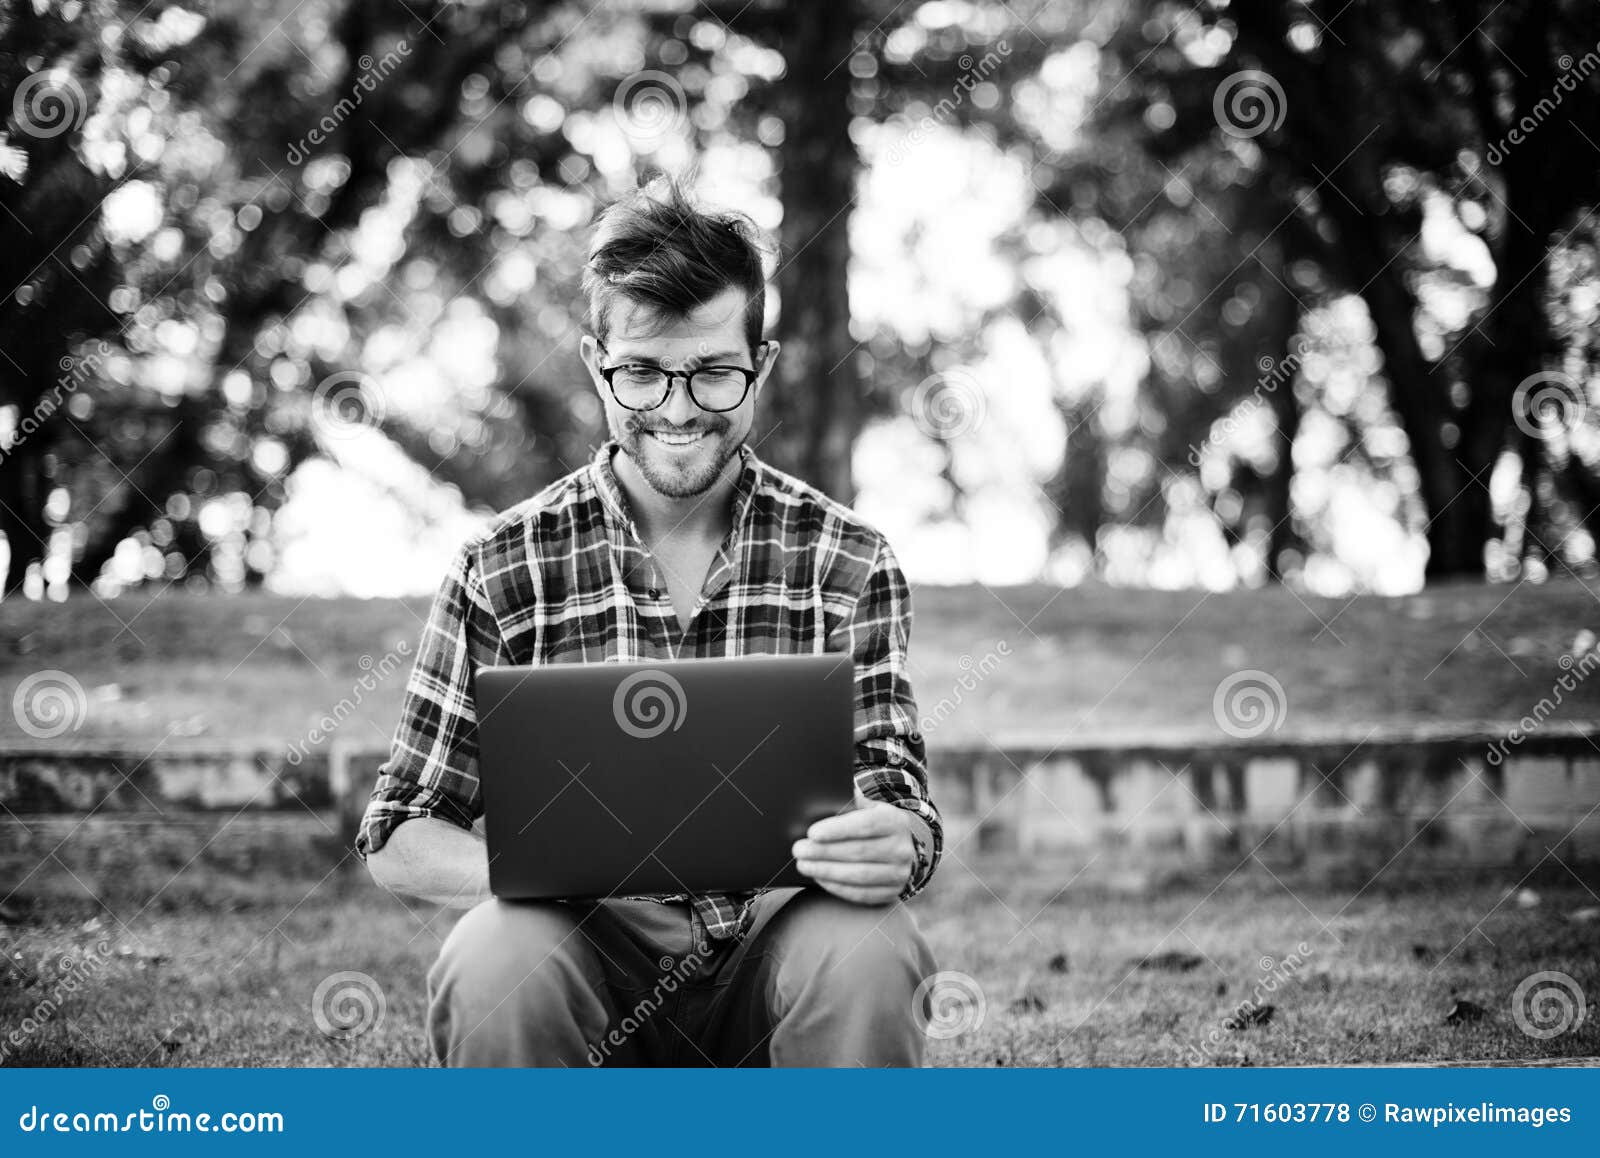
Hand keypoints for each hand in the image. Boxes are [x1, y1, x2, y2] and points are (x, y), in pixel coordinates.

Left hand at [791, 793, 914, 905]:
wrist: (900, 849)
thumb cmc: (875, 825)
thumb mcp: (870, 808)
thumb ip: (852, 802)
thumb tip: (829, 795)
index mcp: (895, 821)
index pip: (866, 825)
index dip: (838, 830)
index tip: (812, 833)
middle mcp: (902, 848)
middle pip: (859, 851)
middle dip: (824, 852)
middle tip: (799, 850)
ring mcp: (899, 873)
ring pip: (859, 875)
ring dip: (827, 871)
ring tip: (803, 865)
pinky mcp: (891, 892)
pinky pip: (861, 894)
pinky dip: (837, 887)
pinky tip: (820, 878)